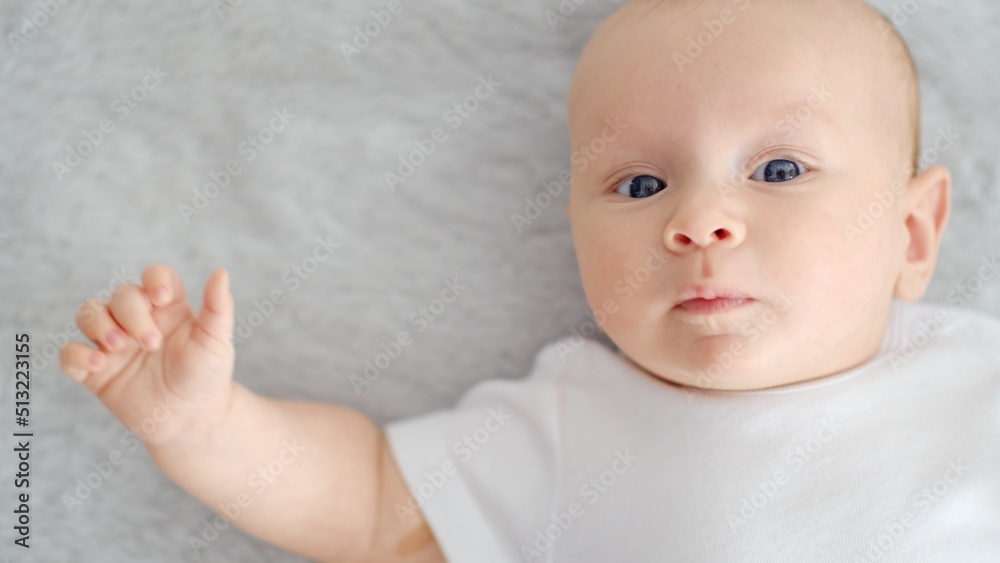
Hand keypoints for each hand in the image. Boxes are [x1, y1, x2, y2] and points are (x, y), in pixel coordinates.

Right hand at [60, 264, 235, 447]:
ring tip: (117, 348)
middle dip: (132, 314)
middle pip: (121, 294)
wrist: (191, 420)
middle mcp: (138, 320)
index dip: (154, 279)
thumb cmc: (206, 377)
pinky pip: (70, 353)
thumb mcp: (216, 342)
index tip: (162, 298)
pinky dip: (77, 355)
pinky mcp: (96, 371)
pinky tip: (98, 365)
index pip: (155, 276)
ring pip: (88, 314)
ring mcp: (114, 344)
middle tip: (151, 344)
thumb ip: (218, 308)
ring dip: (98, 324)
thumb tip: (221, 272)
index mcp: (169, 308)